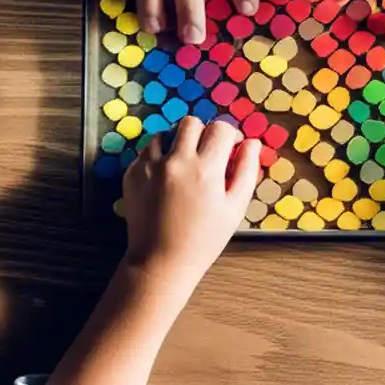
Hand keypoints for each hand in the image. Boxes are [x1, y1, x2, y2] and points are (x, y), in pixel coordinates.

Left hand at [122, 117, 260, 285]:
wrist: (160, 261)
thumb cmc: (204, 239)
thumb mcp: (235, 208)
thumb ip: (247, 170)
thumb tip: (252, 143)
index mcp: (206, 169)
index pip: (221, 129)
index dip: (230, 136)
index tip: (230, 150)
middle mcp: (176, 161)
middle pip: (192, 123)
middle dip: (203, 134)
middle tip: (206, 156)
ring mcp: (149, 166)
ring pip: (166, 133)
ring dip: (178, 144)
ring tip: (184, 167)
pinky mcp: (132, 174)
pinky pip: (147, 152)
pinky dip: (159, 158)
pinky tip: (166, 180)